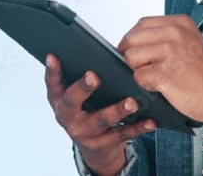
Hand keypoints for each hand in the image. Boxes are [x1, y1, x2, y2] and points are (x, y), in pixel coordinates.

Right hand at [44, 53, 155, 175]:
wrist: (95, 148)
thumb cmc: (88, 110)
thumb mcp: (79, 97)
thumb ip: (84, 78)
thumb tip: (104, 53)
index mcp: (60, 101)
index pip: (53, 84)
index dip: (51, 71)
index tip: (53, 56)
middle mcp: (68, 117)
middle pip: (73, 102)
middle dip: (83, 88)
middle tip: (94, 77)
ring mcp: (85, 132)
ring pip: (101, 120)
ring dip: (117, 110)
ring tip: (132, 102)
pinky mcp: (103, 144)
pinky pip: (122, 134)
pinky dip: (138, 127)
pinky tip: (151, 121)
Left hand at [117, 14, 202, 123]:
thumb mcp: (190, 41)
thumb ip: (165, 36)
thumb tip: (134, 41)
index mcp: (180, 23)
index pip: (141, 24)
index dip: (133, 39)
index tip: (135, 50)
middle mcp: (175, 34)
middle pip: (132, 39)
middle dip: (132, 55)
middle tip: (143, 66)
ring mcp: (170, 52)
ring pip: (131, 57)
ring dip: (138, 70)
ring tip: (156, 76)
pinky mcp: (165, 73)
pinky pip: (139, 76)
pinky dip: (145, 84)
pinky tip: (161, 86)